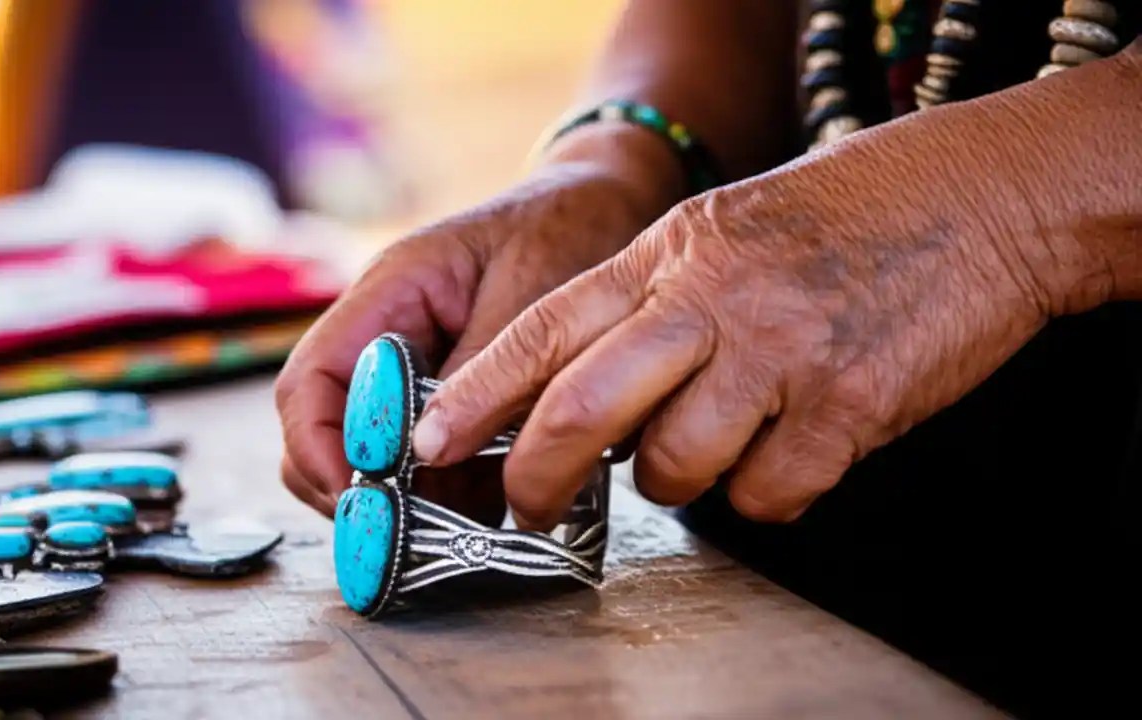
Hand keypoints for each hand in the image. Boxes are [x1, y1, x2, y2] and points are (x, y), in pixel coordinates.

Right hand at [275, 123, 683, 520]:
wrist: (611, 200)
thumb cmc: (569, 224)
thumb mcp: (532, 291)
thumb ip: (483, 370)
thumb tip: (432, 451)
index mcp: (388, 293)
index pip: (309, 382)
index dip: (319, 451)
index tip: (360, 503)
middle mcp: (388, 338)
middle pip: (329, 432)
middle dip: (357, 492)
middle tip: (408, 542)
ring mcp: (419, 371)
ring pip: (381, 458)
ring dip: (412, 504)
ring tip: (461, 542)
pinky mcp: (458, 399)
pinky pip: (436, 460)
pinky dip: (454, 497)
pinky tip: (494, 519)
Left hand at [411, 105, 1110, 529]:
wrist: (983, 197)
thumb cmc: (846, 216)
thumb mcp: (723, 230)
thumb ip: (651, 302)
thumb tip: (589, 396)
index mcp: (670, 254)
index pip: (544, 331)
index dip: (476, 392)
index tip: (427, 438)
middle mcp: (712, 301)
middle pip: (584, 410)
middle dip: (538, 475)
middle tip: (526, 506)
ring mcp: (778, 356)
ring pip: (675, 469)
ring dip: (678, 482)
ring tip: (715, 448)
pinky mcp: (845, 408)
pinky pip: (768, 496)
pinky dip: (767, 493)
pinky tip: (793, 451)